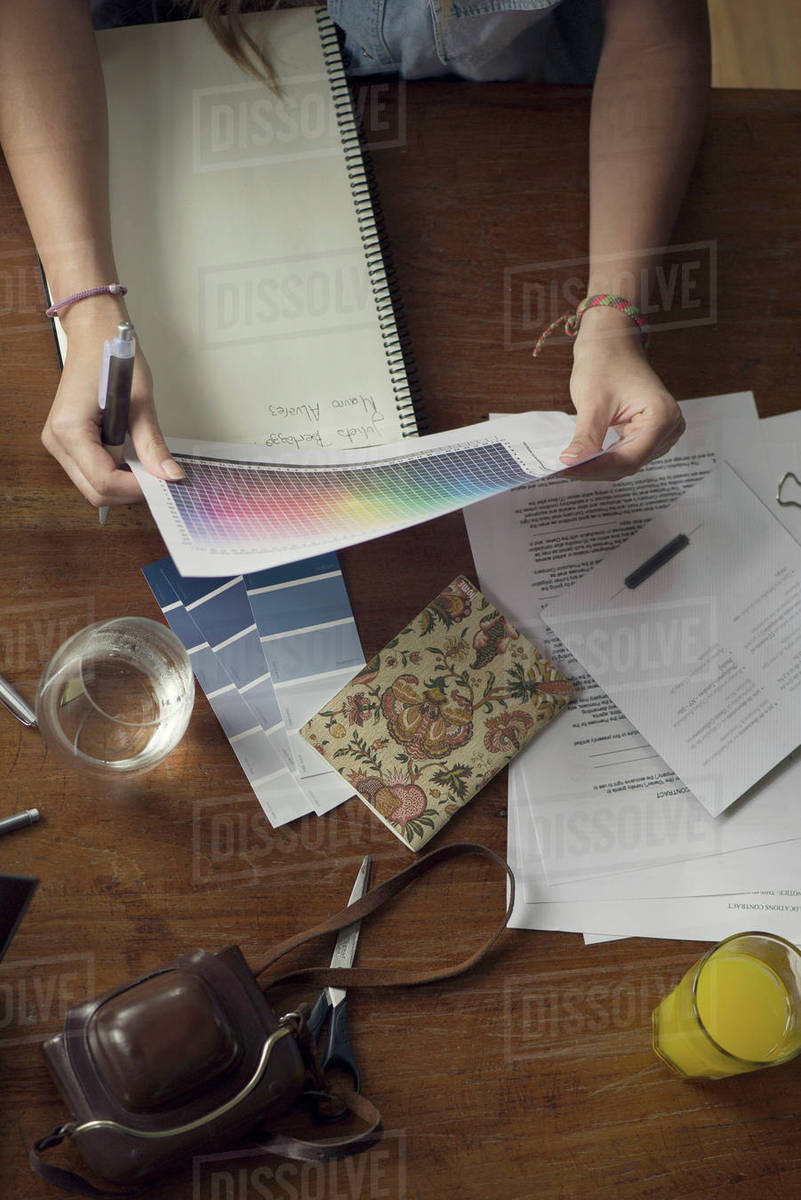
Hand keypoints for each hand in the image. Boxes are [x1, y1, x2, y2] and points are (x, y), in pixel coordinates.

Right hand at [41, 324, 183, 507]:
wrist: (94, 332)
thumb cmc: (111, 356)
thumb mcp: (139, 402)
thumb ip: (152, 444)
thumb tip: (170, 475)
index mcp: (70, 430)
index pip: (104, 480)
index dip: (136, 488)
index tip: (163, 483)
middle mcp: (57, 441)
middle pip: (95, 491)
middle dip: (129, 491)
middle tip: (159, 479)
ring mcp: (59, 443)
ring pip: (93, 485)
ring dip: (123, 483)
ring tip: (147, 466)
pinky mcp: (67, 441)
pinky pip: (91, 471)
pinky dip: (115, 472)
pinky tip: (132, 459)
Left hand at [559, 308, 684, 480]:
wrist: (611, 343)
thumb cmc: (604, 362)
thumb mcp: (592, 403)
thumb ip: (585, 438)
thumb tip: (570, 465)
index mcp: (662, 417)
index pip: (629, 459)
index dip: (596, 469)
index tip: (566, 471)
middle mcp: (669, 427)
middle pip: (629, 463)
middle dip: (594, 469)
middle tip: (562, 470)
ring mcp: (662, 432)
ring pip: (626, 463)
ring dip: (597, 467)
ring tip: (569, 465)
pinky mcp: (650, 434)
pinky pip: (626, 455)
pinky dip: (604, 459)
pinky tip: (583, 457)